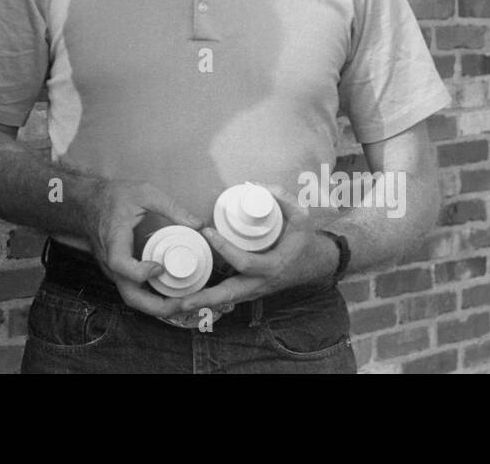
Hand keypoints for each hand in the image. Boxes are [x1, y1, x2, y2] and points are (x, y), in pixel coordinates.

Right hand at [80, 179, 207, 318]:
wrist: (88, 202)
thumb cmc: (113, 196)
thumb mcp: (144, 192)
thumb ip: (171, 207)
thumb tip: (198, 224)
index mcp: (114, 239)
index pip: (120, 264)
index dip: (140, 271)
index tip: (160, 267)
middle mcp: (111, 260)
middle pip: (128, 294)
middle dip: (156, 306)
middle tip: (182, 303)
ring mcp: (113, 269)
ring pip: (131, 297)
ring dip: (156, 306)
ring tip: (182, 303)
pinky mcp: (118, 272)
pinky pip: (133, 291)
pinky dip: (151, 298)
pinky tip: (171, 294)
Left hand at [175, 182, 337, 312]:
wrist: (314, 264)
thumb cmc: (304, 240)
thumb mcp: (301, 217)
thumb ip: (283, 198)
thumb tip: (256, 186)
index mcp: (273, 267)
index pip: (244, 262)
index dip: (225, 248)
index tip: (208, 232)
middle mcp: (261, 284)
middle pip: (229, 295)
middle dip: (204, 299)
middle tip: (180, 301)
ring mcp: (254, 291)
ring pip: (225, 300)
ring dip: (200, 303)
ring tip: (174, 304)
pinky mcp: (248, 291)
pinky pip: (226, 297)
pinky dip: (207, 299)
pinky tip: (185, 298)